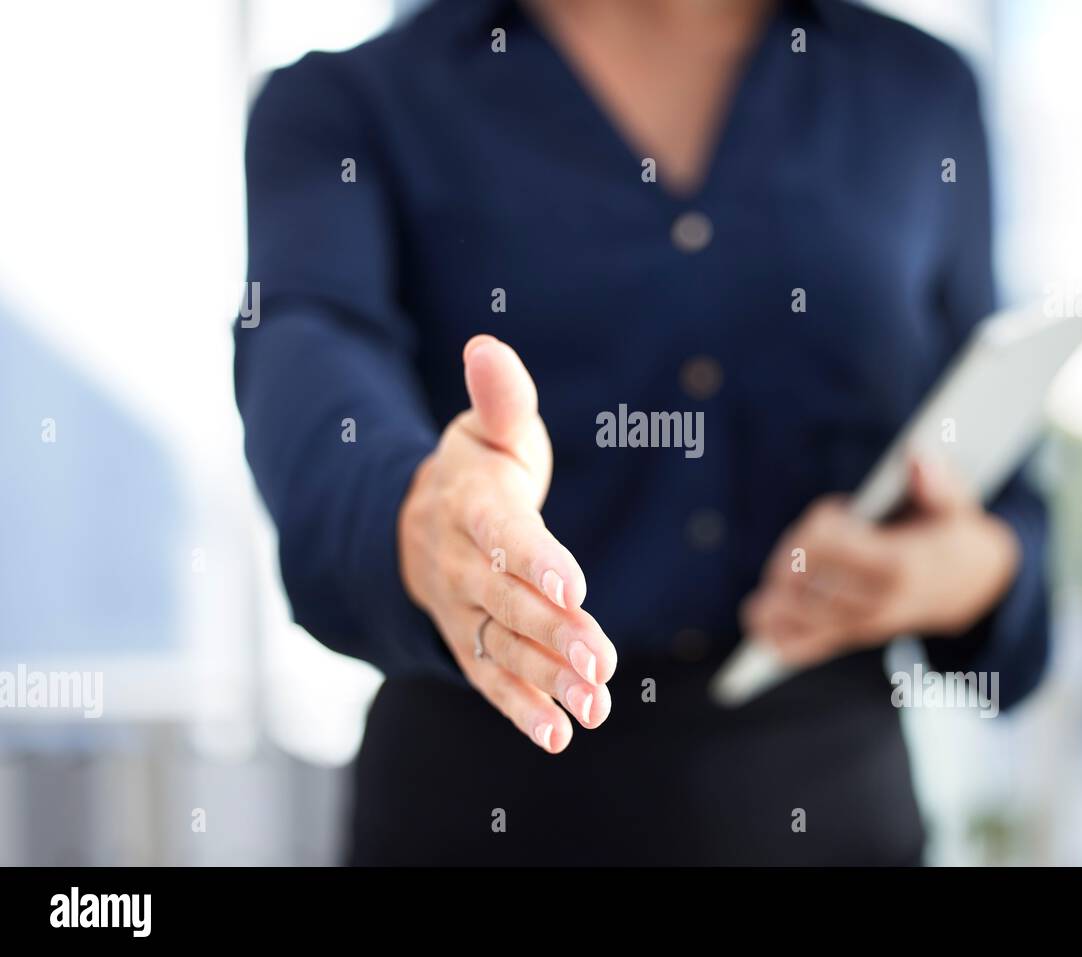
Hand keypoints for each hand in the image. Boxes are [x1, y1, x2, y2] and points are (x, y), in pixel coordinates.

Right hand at [398, 334, 616, 752]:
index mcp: (470, 507)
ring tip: (596, 707)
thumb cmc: (473, 473)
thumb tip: (488, 344)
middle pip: (509, 604)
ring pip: (505, 650)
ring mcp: (463, 612)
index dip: (537, 561)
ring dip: (548, 681)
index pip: (504, 536)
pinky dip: (523, 710)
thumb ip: (500, 398)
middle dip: (555, 635)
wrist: (417, 527)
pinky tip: (561, 734)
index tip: (576, 587)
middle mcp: (462, 567)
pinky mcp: (471, 647)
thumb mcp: (487, 431)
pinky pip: (492, 683)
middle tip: (601, 662)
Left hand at [739, 458, 1019, 667]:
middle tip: (796, 545)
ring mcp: (867, 623)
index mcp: (899, 564)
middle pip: (811, 582)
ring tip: (759, 602)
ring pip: (804, 618)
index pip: (834, 546)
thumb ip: (937, 482)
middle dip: (791, 558)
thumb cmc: (952, 535)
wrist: (972, 586)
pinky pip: (811, 646)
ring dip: (774, 605)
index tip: (829, 513)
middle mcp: (880, 600)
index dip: (819, 526)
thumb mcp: (955, 505)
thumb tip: (918, 457)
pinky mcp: (856, 635)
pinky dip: (781, 639)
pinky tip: (760, 626)